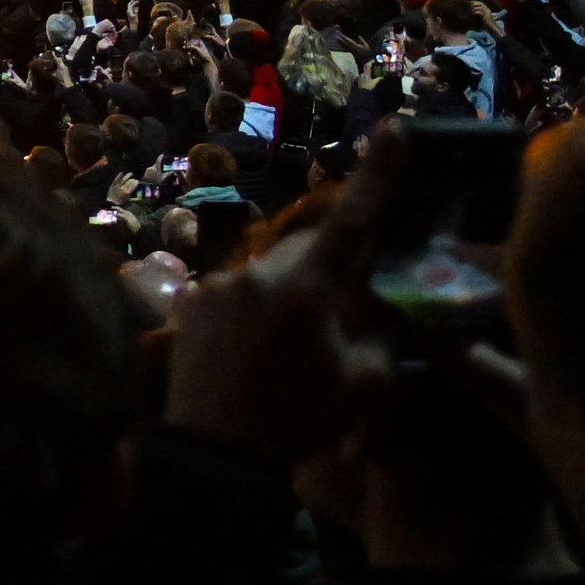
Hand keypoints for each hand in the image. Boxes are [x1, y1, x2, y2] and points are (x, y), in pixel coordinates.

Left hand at [164, 130, 397, 463]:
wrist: (213, 456)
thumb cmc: (298, 423)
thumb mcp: (365, 384)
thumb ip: (384, 333)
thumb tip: (392, 304)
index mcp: (306, 290)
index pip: (353, 222)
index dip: (377, 175)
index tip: (393, 128)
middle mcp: (258, 274)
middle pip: (308, 252)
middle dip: (329, 273)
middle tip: (340, 316)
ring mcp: (217, 285)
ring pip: (270, 275)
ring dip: (287, 299)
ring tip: (290, 353)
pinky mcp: (190, 302)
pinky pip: (236, 294)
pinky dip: (254, 315)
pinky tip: (256, 356)